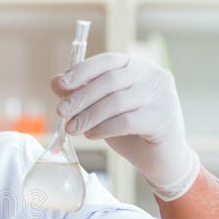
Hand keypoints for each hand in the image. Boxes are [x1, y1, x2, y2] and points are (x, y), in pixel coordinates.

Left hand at [51, 53, 199, 200]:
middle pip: (110, 81)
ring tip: (73, 129)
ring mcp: (162, 95)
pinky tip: (92, 135)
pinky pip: (126, 121)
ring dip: (89, 115)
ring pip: (116, 102)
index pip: (108, 60)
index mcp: (139, 66)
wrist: (161, 158)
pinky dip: (103, 128)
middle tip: (61, 112)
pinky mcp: (163, 118)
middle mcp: (153, 76)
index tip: (61, 85)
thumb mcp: (103, 108)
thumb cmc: (131, 130)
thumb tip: (56, 82)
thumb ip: (83, 93)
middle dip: (81, 97)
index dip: (82, 70)